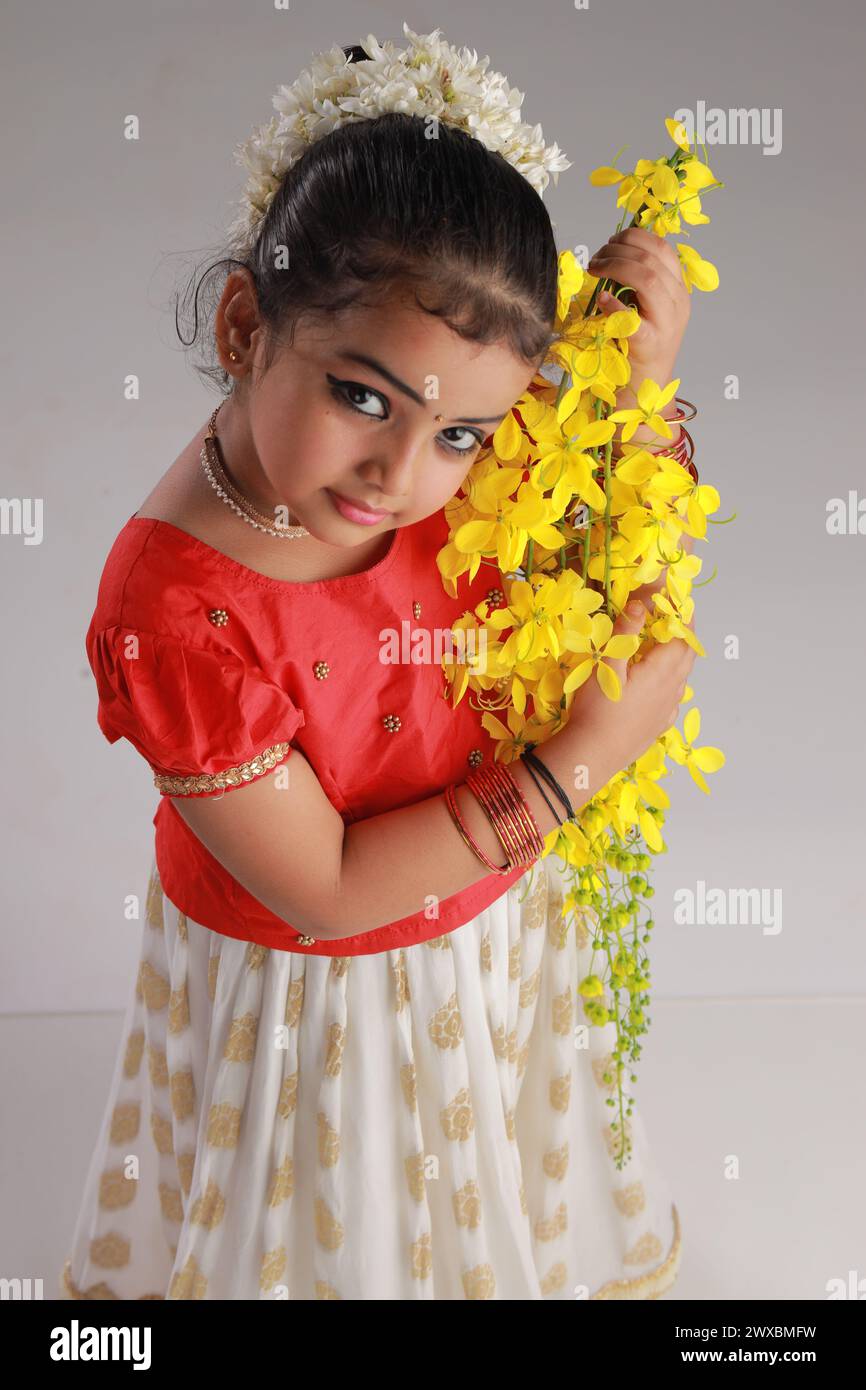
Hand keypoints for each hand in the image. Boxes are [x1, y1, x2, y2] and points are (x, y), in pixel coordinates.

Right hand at [553, 600, 696, 796]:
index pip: (683, 636)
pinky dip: (671, 682)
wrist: (593, 755)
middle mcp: (672, 689)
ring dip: (678, 657)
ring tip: (665, 646)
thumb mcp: (606, 666)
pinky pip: (673, 697)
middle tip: (675, 618)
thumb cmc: (596, 710)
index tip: (679, 601)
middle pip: (687, 655)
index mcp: (662, 671)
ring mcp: (667, 709)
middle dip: (684, 634)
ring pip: (682, 677)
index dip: (683, 617)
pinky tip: (658, 685)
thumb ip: (624, 633)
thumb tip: (641, 605)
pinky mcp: (659, 725)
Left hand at [587, 226, 690, 393]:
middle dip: (620, 250)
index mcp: (678, 290)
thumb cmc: (638, 346)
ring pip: (649, 280)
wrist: (646, 388)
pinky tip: (602, 300)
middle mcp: (678, 304)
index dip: (636, 237)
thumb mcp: (645, 307)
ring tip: (595, 269)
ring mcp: (666, 325)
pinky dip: (615, 306)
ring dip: (617, 267)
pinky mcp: (650, 346)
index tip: (611, 241)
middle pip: (653, 260)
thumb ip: (638, 282)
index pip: (663, 249)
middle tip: (597, 257)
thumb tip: (613, 251)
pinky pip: (634, 321)